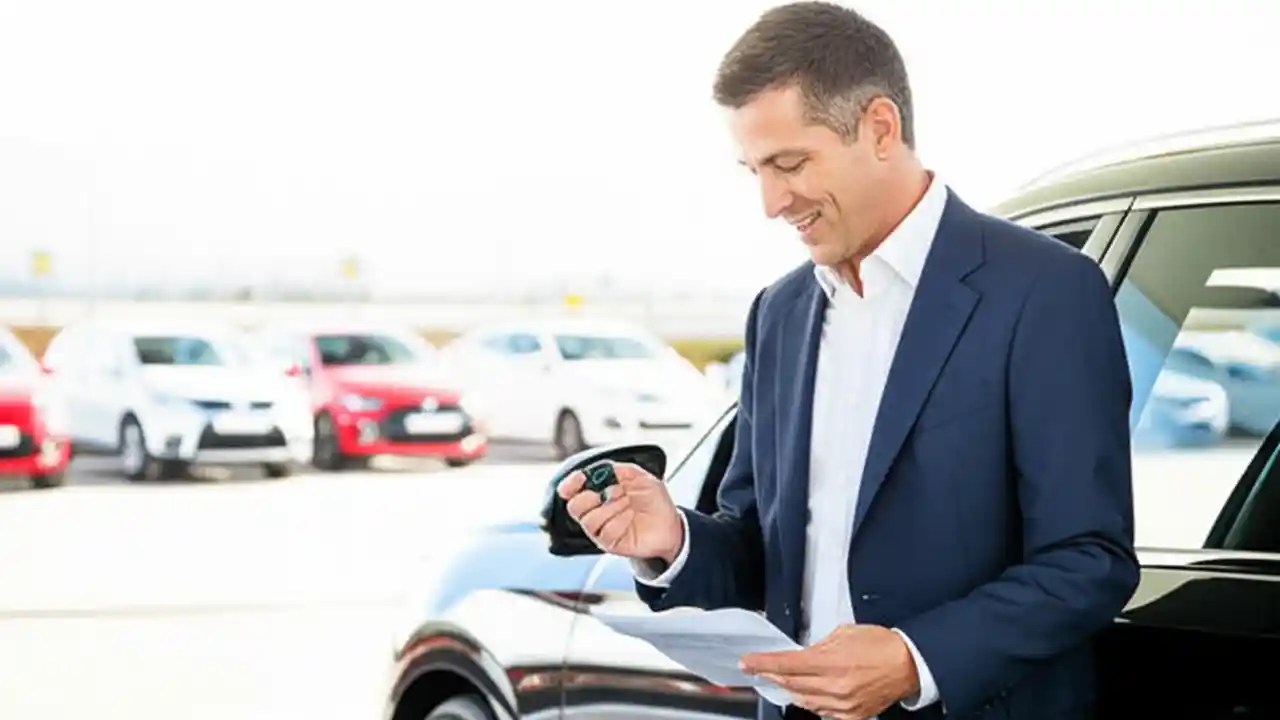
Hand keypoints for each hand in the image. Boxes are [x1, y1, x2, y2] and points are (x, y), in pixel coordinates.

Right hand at [556, 462, 683, 562]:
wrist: (671, 523)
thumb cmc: (653, 501)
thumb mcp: (639, 476)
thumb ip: (619, 470)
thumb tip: (601, 469)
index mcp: (597, 493)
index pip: (571, 490)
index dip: (570, 484)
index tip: (581, 478)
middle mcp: (596, 512)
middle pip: (574, 507)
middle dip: (591, 497)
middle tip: (614, 491)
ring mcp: (602, 529)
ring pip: (589, 521)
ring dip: (610, 508)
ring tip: (627, 503)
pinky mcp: (611, 543)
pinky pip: (606, 533)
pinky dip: (619, 521)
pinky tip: (631, 516)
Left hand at [739, 624, 919, 719]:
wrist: (909, 664)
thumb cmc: (881, 645)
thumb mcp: (844, 634)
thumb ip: (818, 645)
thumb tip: (802, 653)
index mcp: (832, 662)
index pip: (786, 665)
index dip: (762, 664)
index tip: (748, 662)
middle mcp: (835, 687)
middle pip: (790, 684)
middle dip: (771, 676)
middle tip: (759, 669)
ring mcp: (843, 705)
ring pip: (803, 701)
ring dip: (789, 689)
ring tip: (782, 679)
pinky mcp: (851, 715)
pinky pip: (821, 712)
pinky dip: (811, 702)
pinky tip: (808, 692)